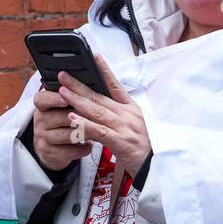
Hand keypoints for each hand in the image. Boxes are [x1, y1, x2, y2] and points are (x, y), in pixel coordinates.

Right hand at [32, 85, 91, 173]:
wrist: (52, 146)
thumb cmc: (63, 119)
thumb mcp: (62, 106)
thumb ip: (72, 94)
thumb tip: (95, 79)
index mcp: (42, 105)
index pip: (41, 99)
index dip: (53, 99)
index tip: (66, 98)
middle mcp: (39, 120)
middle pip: (58, 117)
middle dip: (79, 117)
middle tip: (96, 116)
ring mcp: (43, 138)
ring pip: (65, 135)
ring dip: (83, 133)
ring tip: (98, 131)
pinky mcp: (49, 153)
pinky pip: (67, 151)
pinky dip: (81, 149)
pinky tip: (90, 146)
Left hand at [55, 53, 151, 176]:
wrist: (160, 167)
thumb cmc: (146, 148)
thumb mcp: (135, 127)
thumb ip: (118, 117)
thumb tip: (98, 108)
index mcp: (132, 109)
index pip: (116, 86)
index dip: (105, 70)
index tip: (95, 57)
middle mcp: (128, 115)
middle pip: (100, 97)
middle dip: (79, 85)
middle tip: (63, 75)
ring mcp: (125, 128)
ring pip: (97, 111)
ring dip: (77, 100)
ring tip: (62, 92)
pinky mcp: (121, 143)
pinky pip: (99, 131)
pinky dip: (85, 124)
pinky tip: (73, 118)